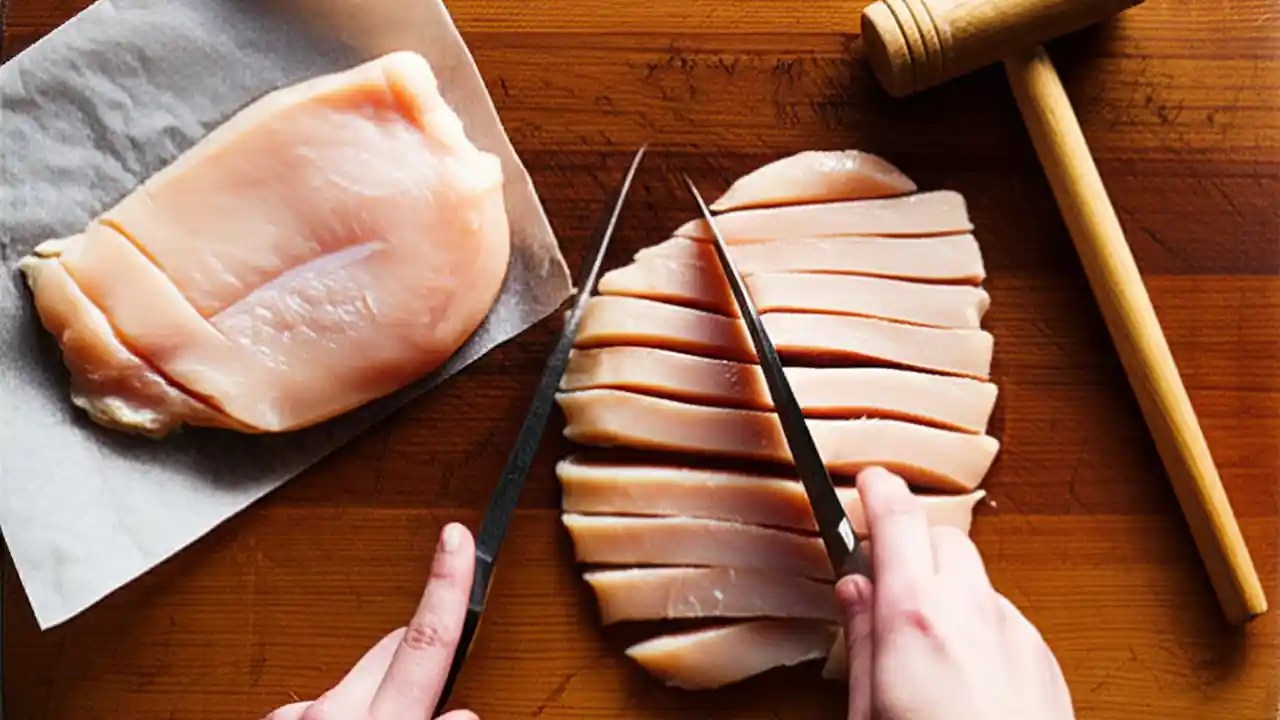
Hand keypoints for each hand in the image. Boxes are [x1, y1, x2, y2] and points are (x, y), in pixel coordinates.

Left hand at [265, 523, 478, 719]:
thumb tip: (462, 713)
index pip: (427, 640)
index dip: (448, 584)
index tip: (456, 538)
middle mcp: (332, 710)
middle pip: (393, 651)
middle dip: (412, 661)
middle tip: (427, 697)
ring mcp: (298, 715)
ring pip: (356, 682)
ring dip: (370, 700)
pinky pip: (322, 702)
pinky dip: (338, 714)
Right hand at [838, 468, 1072, 719]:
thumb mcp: (865, 711)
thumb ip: (861, 638)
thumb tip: (853, 587)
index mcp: (914, 619)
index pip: (897, 520)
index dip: (878, 490)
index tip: (868, 480)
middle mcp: (972, 613)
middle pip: (943, 536)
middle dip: (911, 541)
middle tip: (883, 570)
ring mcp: (1015, 633)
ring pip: (975, 577)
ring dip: (945, 584)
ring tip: (921, 636)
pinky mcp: (1043, 659)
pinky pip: (1003, 615)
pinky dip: (977, 621)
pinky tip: (961, 671)